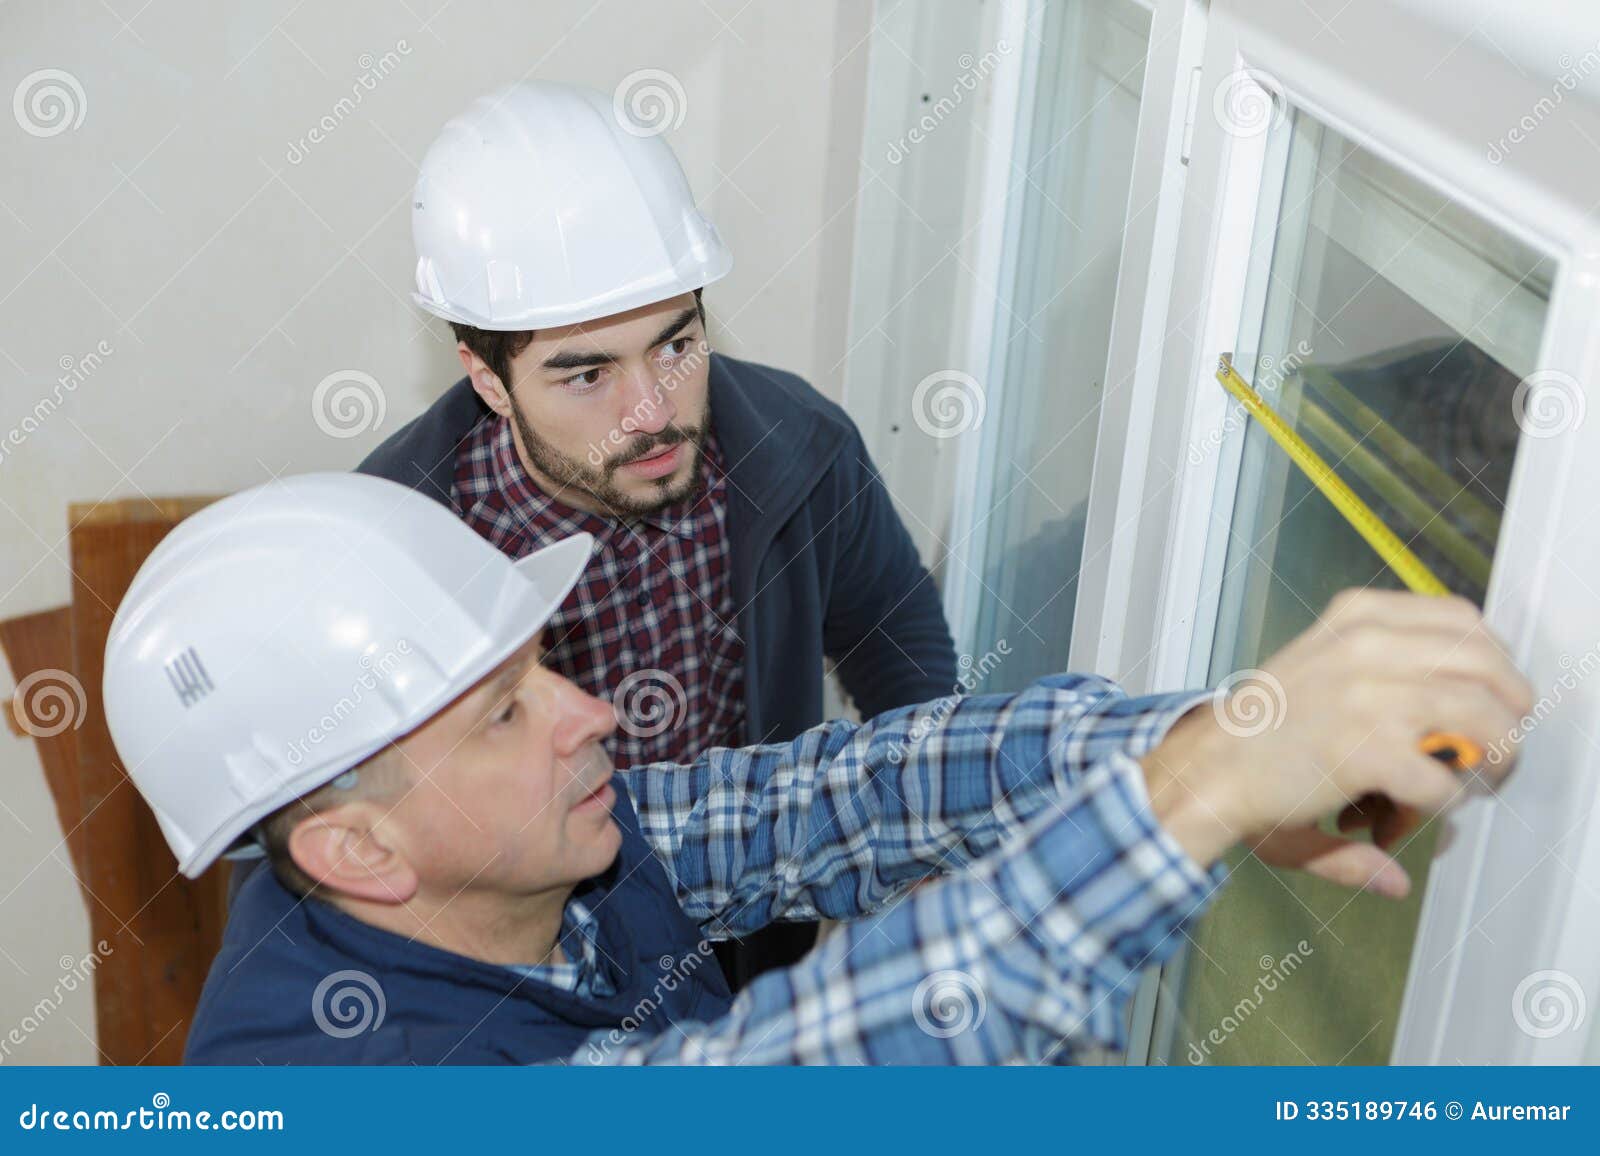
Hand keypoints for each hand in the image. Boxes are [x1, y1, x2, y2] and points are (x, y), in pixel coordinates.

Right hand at [1139, 589, 1532, 890]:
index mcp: (1357, 617)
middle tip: (1494, 749)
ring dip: (1489, 760)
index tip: (1492, 696)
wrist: (1205, 769)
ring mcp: (1369, 695)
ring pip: (1483, 721)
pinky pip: (1443, 781)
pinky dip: (1438, 806)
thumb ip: (1389, 680)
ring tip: (1462, 783)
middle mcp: (1367, 645)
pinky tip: (1407, 809)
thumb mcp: (1322, 671)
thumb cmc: (1260, 733)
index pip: (1463, 620)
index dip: (1494, 663)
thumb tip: (1448, 713)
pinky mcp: (1366, 749)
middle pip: (1487, 667)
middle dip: (1508, 714)